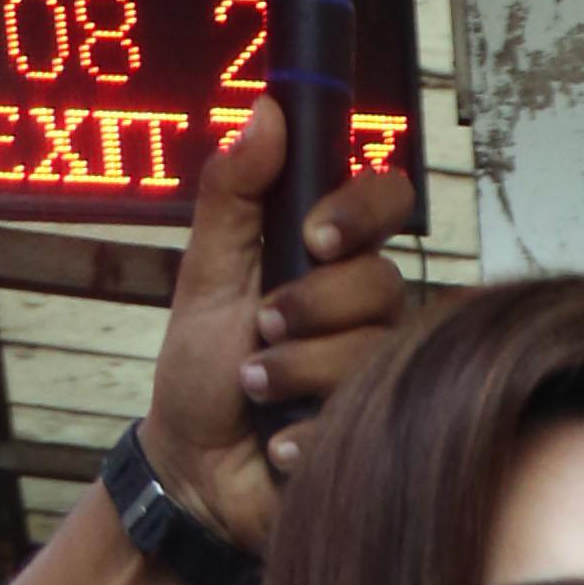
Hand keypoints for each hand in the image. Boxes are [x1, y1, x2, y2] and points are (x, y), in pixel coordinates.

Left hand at [139, 101, 416, 549]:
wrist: (195, 473)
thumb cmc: (201, 374)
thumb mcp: (206, 274)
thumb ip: (233, 194)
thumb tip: (266, 111)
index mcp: (331, 260)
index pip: (388, 199)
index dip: (360, 210)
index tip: (312, 236)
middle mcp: (369, 311)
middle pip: (383, 282)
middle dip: (311, 308)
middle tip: (260, 331)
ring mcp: (384, 372)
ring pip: (376, 350)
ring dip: (299, 371)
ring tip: (256, 391)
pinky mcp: (387, 431)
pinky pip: (368, 415)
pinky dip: (310, 430)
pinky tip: (281, 442)